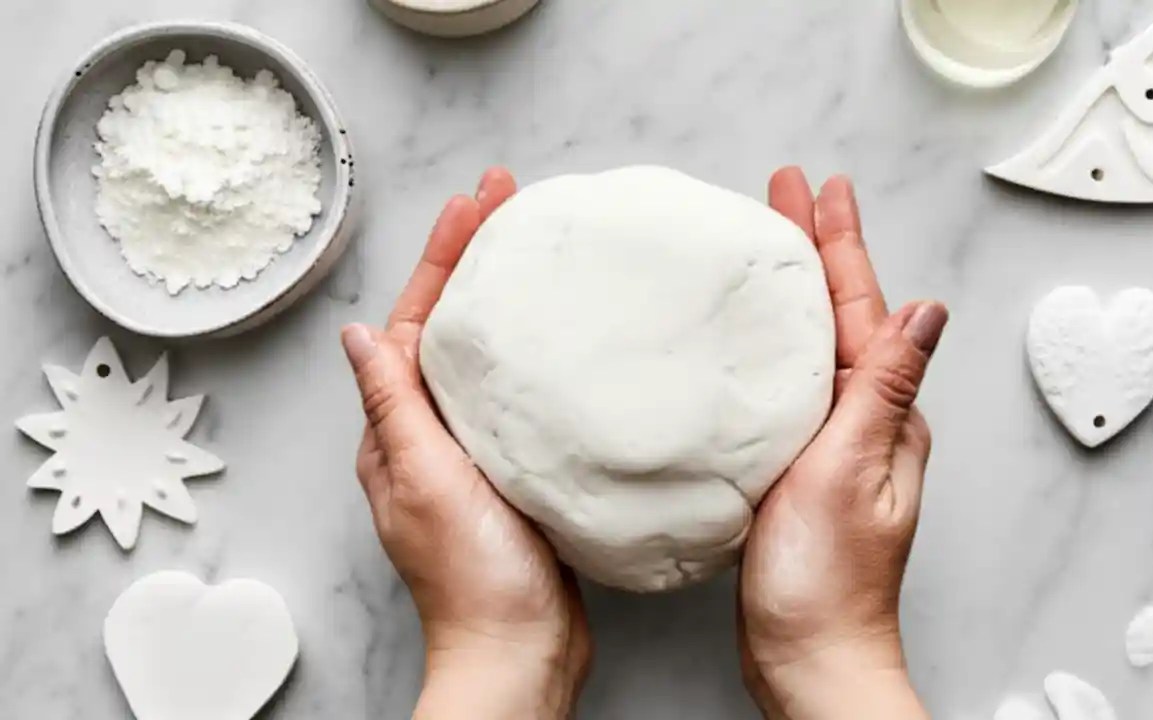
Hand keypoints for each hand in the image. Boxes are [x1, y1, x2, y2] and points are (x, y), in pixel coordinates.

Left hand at [341, 168, 590, 719]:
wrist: (522, 652)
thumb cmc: (475, 578)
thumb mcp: (427, 480)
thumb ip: (396, 406)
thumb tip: (356, 336)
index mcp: (399, 432)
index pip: (414, 323)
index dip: (442, 259)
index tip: (471, 205)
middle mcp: (428, 437)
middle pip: (446, 328)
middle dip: (471, 261)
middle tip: (506, 200)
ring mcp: (470, 454)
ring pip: (481, 357)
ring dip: (499, 297)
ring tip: (528, 245)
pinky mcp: (513, 471)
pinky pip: (513, 395)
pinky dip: (528, 352)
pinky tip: (555, 336)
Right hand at [738, 168, 947, 719]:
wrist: (807, 657)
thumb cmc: (824, 581)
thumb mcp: (849, 471)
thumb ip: (884, 389)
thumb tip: (924, 311)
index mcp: (882, 415)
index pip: (863, 308)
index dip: (839, 246)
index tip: (820, 190)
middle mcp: (866, 422)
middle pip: (843, 315)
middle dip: (818, 251)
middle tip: (789, 193)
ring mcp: (835, 444)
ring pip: (818, 345)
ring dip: (799, 290)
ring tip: (775, 244)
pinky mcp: (803, 467)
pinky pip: (796, 385)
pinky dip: (780, 346)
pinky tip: (759, 338)